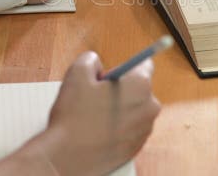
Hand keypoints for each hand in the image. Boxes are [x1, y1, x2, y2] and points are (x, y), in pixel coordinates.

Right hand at [38, 52, 159, 175]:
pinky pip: (130, 128)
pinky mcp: (136, 147)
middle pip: (139, 88)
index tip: (108, 77)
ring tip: (94, 116)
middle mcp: (150, 107)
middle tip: (95, 96)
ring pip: (134, 109)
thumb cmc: (74, 116)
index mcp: (140, 85)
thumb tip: (96, 63)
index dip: (123, 68)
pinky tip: (97, 130)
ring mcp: (145, 130)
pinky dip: (117, 126)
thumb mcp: (77, 74)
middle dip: (120, 89)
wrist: (68, 158)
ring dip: (118, 108)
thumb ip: (91, 59)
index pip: (144, 64)